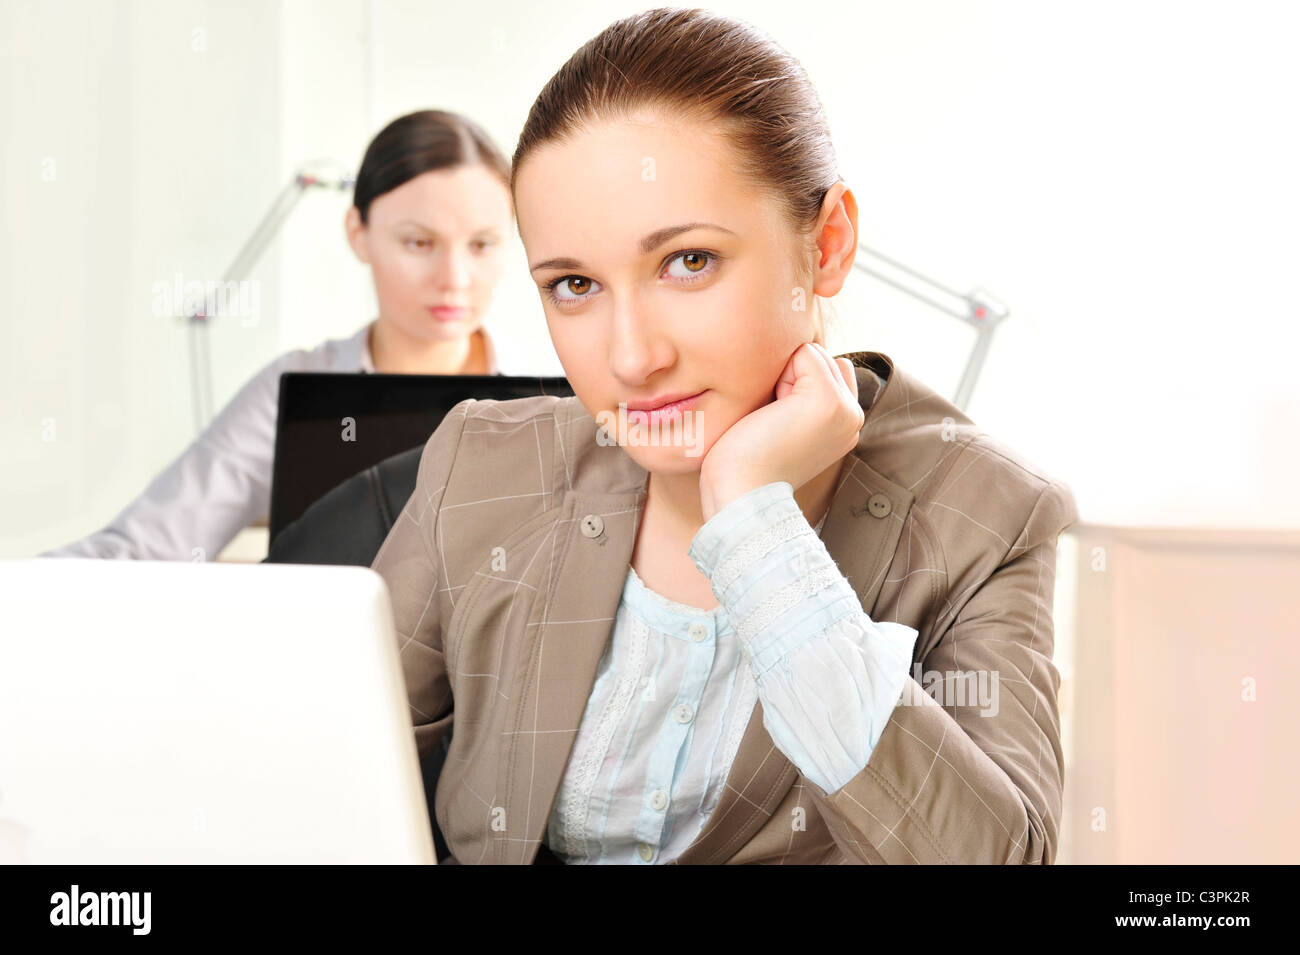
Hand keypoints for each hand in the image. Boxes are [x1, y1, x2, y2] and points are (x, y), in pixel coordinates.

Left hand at [698, 342, 864, 521]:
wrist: (742, 496)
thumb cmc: (745, 463)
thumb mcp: (783, 425)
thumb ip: (799, 397)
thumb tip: (791, 360)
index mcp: (844, 426)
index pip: (828, 371)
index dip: (793, 384)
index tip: (778, 425)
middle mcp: (853, 417)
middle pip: (822, 358)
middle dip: (791, 377)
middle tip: (775, 422)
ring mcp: (845, 410)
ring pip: (814, 354)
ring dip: (785, 376)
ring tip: (775, 418)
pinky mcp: (828, 400)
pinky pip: (805, 353)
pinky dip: (781, 374)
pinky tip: (773, 412)